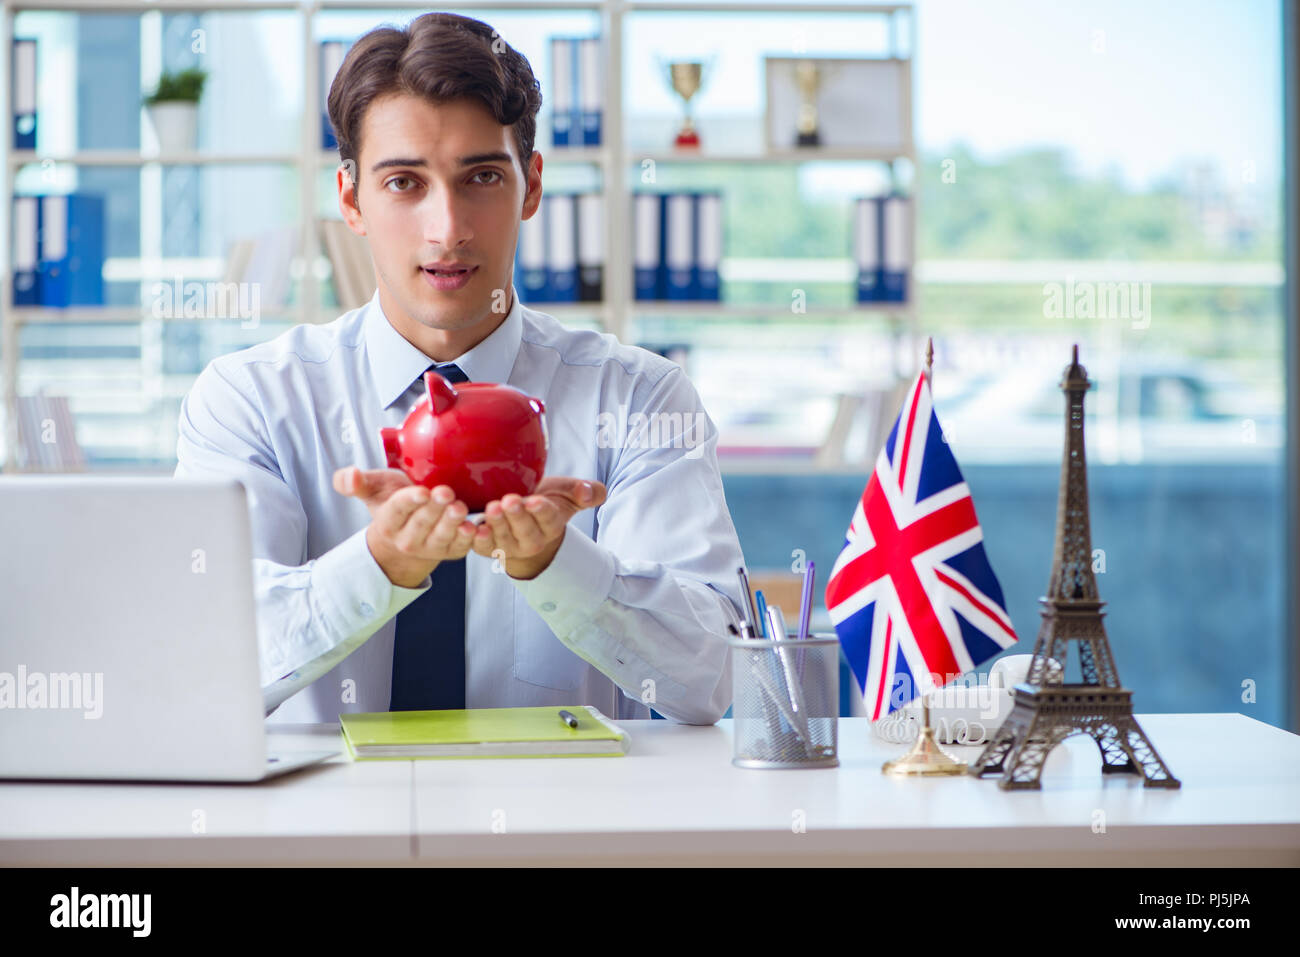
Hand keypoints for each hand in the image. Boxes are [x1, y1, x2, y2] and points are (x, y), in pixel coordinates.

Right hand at [333, 466, 476, 587]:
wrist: (407, 534)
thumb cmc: (393, 503)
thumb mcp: (373, 489)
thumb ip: (353, 482)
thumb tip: (350, 475)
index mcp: (388, 522)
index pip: (397, 510)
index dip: (410, 501)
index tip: (422, 491)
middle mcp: (408, 539)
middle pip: (422, 523)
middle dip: (434, 508)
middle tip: (446, 493)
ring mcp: (430, 548)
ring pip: (442, 537)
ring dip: (452, 524)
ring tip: (459, 509)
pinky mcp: (451, 552)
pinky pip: (461, 548)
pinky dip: (469, 539)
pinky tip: (476, 527)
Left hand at [471, 477, 607, 579]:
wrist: (522, 517)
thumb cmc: (544, 499)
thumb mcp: (566, 492)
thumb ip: (586, 490)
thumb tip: (589, 493)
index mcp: (552, 525)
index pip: (549, 518)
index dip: (542, 511)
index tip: (536, 500)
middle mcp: (532, 540)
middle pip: (526, 531)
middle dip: (518, 516)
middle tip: (510, 500)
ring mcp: (509, 546)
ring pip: (503, 539)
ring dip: (497, 525)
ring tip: (491, 508)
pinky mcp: (489, 548)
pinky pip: (482, 547)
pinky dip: (477, 540)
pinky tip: (474, 528)